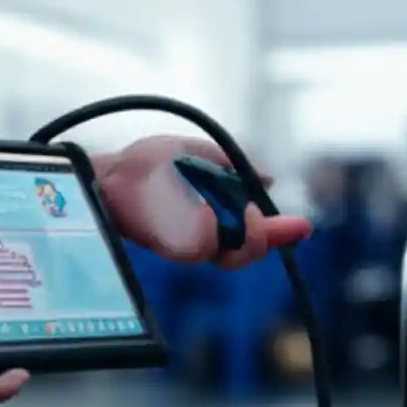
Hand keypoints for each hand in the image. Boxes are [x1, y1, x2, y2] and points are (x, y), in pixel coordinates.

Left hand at [95, 135, 312, 268]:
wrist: (105, 173)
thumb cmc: (144, 165)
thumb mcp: (193, 153)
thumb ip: (229, 164)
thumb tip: (268, 177)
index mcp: (216, 218)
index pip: (253, 236)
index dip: (277, 235)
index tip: (300, 227)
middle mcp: (204, 237)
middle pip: (244, 253)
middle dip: (261, 238)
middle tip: (256, 216)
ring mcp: (185, 245)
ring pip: (225, 253)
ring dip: (236, 234)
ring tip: (232, 209)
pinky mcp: (165, 248)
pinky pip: (196, 247)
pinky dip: (205, 232)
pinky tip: (204, 213)